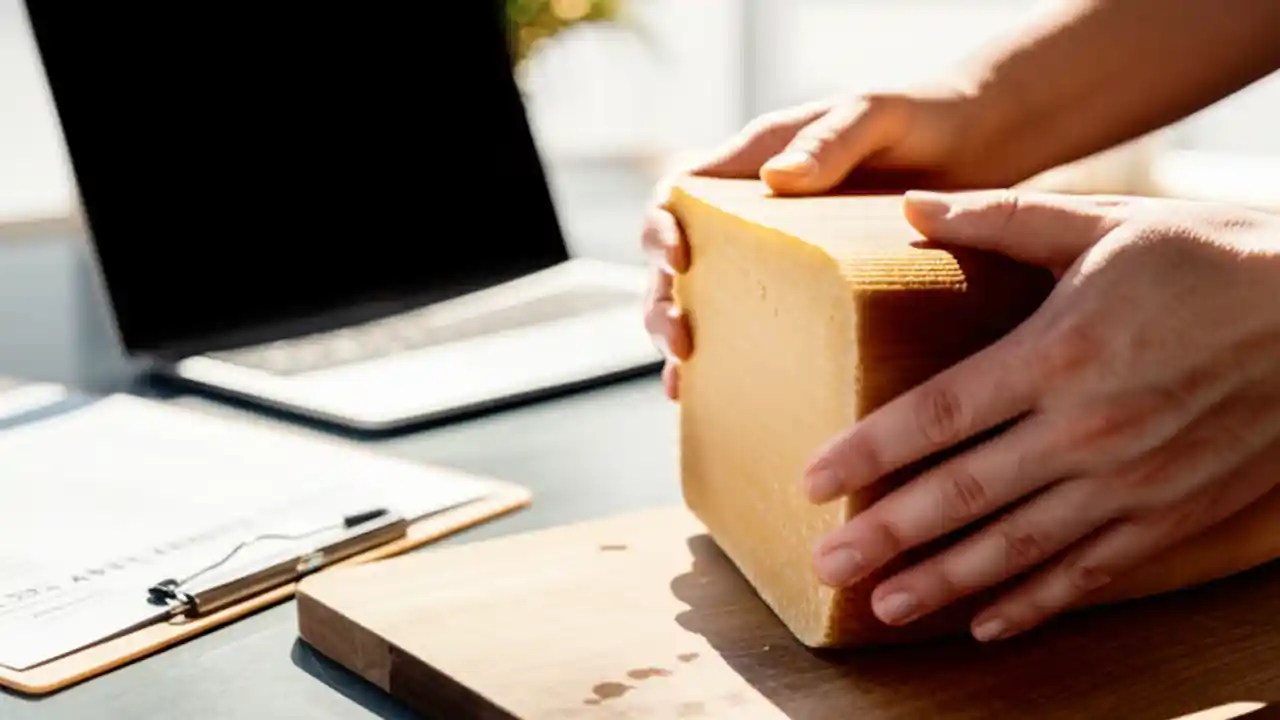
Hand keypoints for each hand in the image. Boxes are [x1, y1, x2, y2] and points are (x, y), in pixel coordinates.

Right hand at [642, 84, 1014, 399]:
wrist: (981, 152)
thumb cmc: (922, 118)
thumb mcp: (874, 116)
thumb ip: (829, 141)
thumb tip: (775, 179)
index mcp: (750, 165)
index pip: (678, 194)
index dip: (659, 227)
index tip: (675, 258)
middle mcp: (751, 220)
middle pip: (675, 264)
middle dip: (661, 303)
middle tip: (679, 338)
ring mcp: (776, 265)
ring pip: (702, 308)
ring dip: (681, 347)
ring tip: (684, 381)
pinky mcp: (808, 302)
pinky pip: (754, 339)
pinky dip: (726, 371)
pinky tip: (717, 402)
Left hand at [806, 189, 1279, 640]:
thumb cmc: (1211, 257)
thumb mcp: (1105, 223)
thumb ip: (1001, 220)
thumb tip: (910, 206)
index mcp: (1059, 353)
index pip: (937, 413)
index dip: (867, 451)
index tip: (810, 483)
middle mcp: (1088, 428)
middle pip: (964, 493)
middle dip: (887, 534)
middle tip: (826, 566)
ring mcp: (1132, 481)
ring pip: (1019, 547)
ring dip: (946, 580)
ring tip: (885, 606)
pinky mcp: (1173, 514)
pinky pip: (1092, 571)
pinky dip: (1037, 602)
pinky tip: (987, 623)